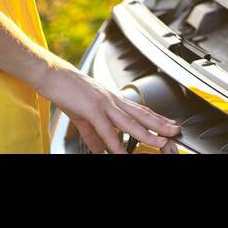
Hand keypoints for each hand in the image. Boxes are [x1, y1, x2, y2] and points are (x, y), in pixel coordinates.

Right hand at [39, 61, 180, 153]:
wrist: (52, 75)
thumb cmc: (67, 91)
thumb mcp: (83, 117)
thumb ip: (93, 135)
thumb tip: (100, 150)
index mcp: (112, 100)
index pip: (139, 110)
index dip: (156, 118)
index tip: (169, 124)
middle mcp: (112, 100)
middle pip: (141, 114)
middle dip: (159, 124)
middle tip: (175, 132)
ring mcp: (103, 103)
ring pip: (129, 122)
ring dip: (146, 134)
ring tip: (159, 144)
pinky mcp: (91, 109)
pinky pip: (106, 129)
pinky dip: (115, 142)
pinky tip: (122, 152)